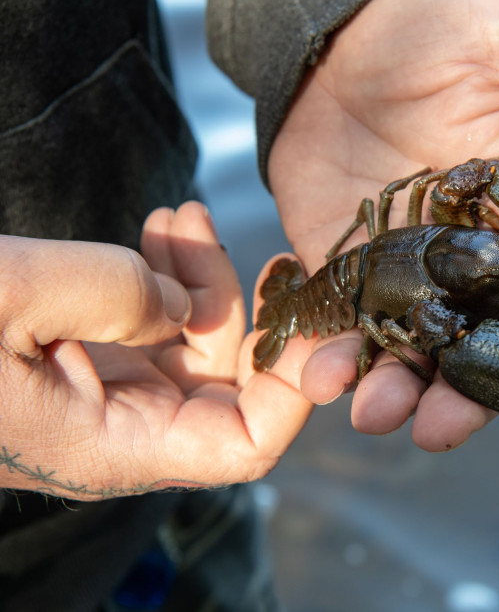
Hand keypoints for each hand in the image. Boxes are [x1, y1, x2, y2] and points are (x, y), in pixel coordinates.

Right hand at [0, 202, 309, 499]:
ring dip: (198, 277)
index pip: (247, 445)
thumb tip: (184, 303)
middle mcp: (125, 434)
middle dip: (237, 300)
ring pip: (195, 344)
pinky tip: (159, 234)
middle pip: (229, 381)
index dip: (291, 388)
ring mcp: (112, 400)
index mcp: (116, 448)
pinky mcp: (93, 369)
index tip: (303, 313)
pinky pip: (155, 329)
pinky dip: (164, 280)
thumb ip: (117, 295)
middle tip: (219, 232)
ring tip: (180, 217)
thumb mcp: (15, 295)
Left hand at [262, 0, 498, 450]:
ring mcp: (404, 263)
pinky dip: (333, 352)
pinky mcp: (344, 258)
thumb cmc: (442, 19)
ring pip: (409, 344)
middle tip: (439, 429)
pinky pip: (344, 318)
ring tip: (369, 410)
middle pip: (478, 342)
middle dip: (464, 392)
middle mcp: (467, 256)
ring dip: (394, 385)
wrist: (340, 16)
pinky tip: (318, 373)